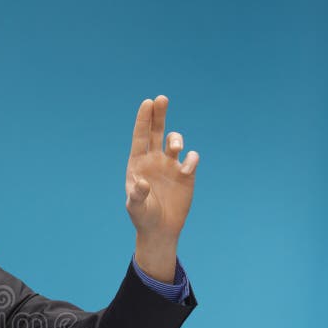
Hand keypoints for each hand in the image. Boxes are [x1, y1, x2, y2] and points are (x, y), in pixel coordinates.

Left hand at [125, 95, 199, 243]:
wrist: (160, 229)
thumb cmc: (143, 218)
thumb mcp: (136, 208)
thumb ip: (137, 195)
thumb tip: (142, 183)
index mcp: (138, 163)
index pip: (141, 137)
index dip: (144, 119)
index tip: (148, 103)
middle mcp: (154, 160)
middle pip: (157, 131)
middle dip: (159, 114)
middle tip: (162, 98)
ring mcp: (170, 166)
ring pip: (175, 141)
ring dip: (176, 139)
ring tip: (175, 148)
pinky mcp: (186, 174)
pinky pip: (191, 158)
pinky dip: (191, 158)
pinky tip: (186, 168)